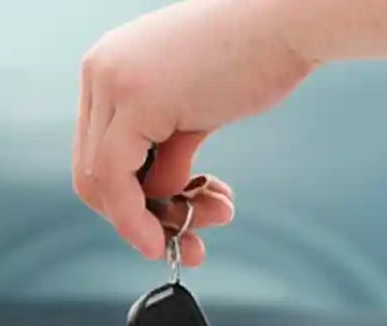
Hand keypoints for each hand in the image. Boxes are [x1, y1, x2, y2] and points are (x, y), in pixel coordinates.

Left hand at [73, 0, 316, 264]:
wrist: (292, 22)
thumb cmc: (258, 57)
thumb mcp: (198, 108)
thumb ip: (170, 146)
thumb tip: (162, 191)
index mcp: (112, 66)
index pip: (98, 152)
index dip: (129, 201)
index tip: (169, 228)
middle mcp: (101, 70)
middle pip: (94, 171)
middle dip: (140, 218)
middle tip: (190, 242)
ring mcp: (112, 81)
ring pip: (101, 182)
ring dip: (155, 221)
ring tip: (213, 220)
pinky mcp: (133, 99)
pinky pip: (114, 180)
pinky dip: (137, 218)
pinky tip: (170, 239)